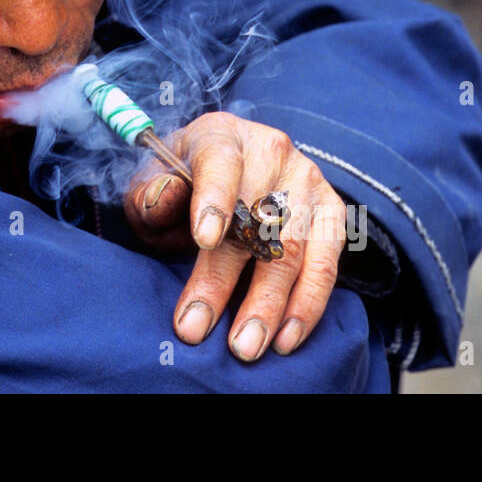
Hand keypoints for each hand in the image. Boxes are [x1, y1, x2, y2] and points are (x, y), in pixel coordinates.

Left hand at [123, 112, 346, 360]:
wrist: (225, 172)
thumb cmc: (181, 184)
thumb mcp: (152, 183)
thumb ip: (150, 194)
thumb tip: (161, 199)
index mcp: (222, 136)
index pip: (220, 163)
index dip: (214, 200)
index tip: (203, 240)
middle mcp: (272, 150)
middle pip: (254, 218)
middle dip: (225, 280)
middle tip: (199, 328)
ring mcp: (308, 179)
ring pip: (293, 248)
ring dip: (269, 303)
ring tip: (245, 346)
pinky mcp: (332, 212)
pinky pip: (327, 263)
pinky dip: (308, 304)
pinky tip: (286, 337)